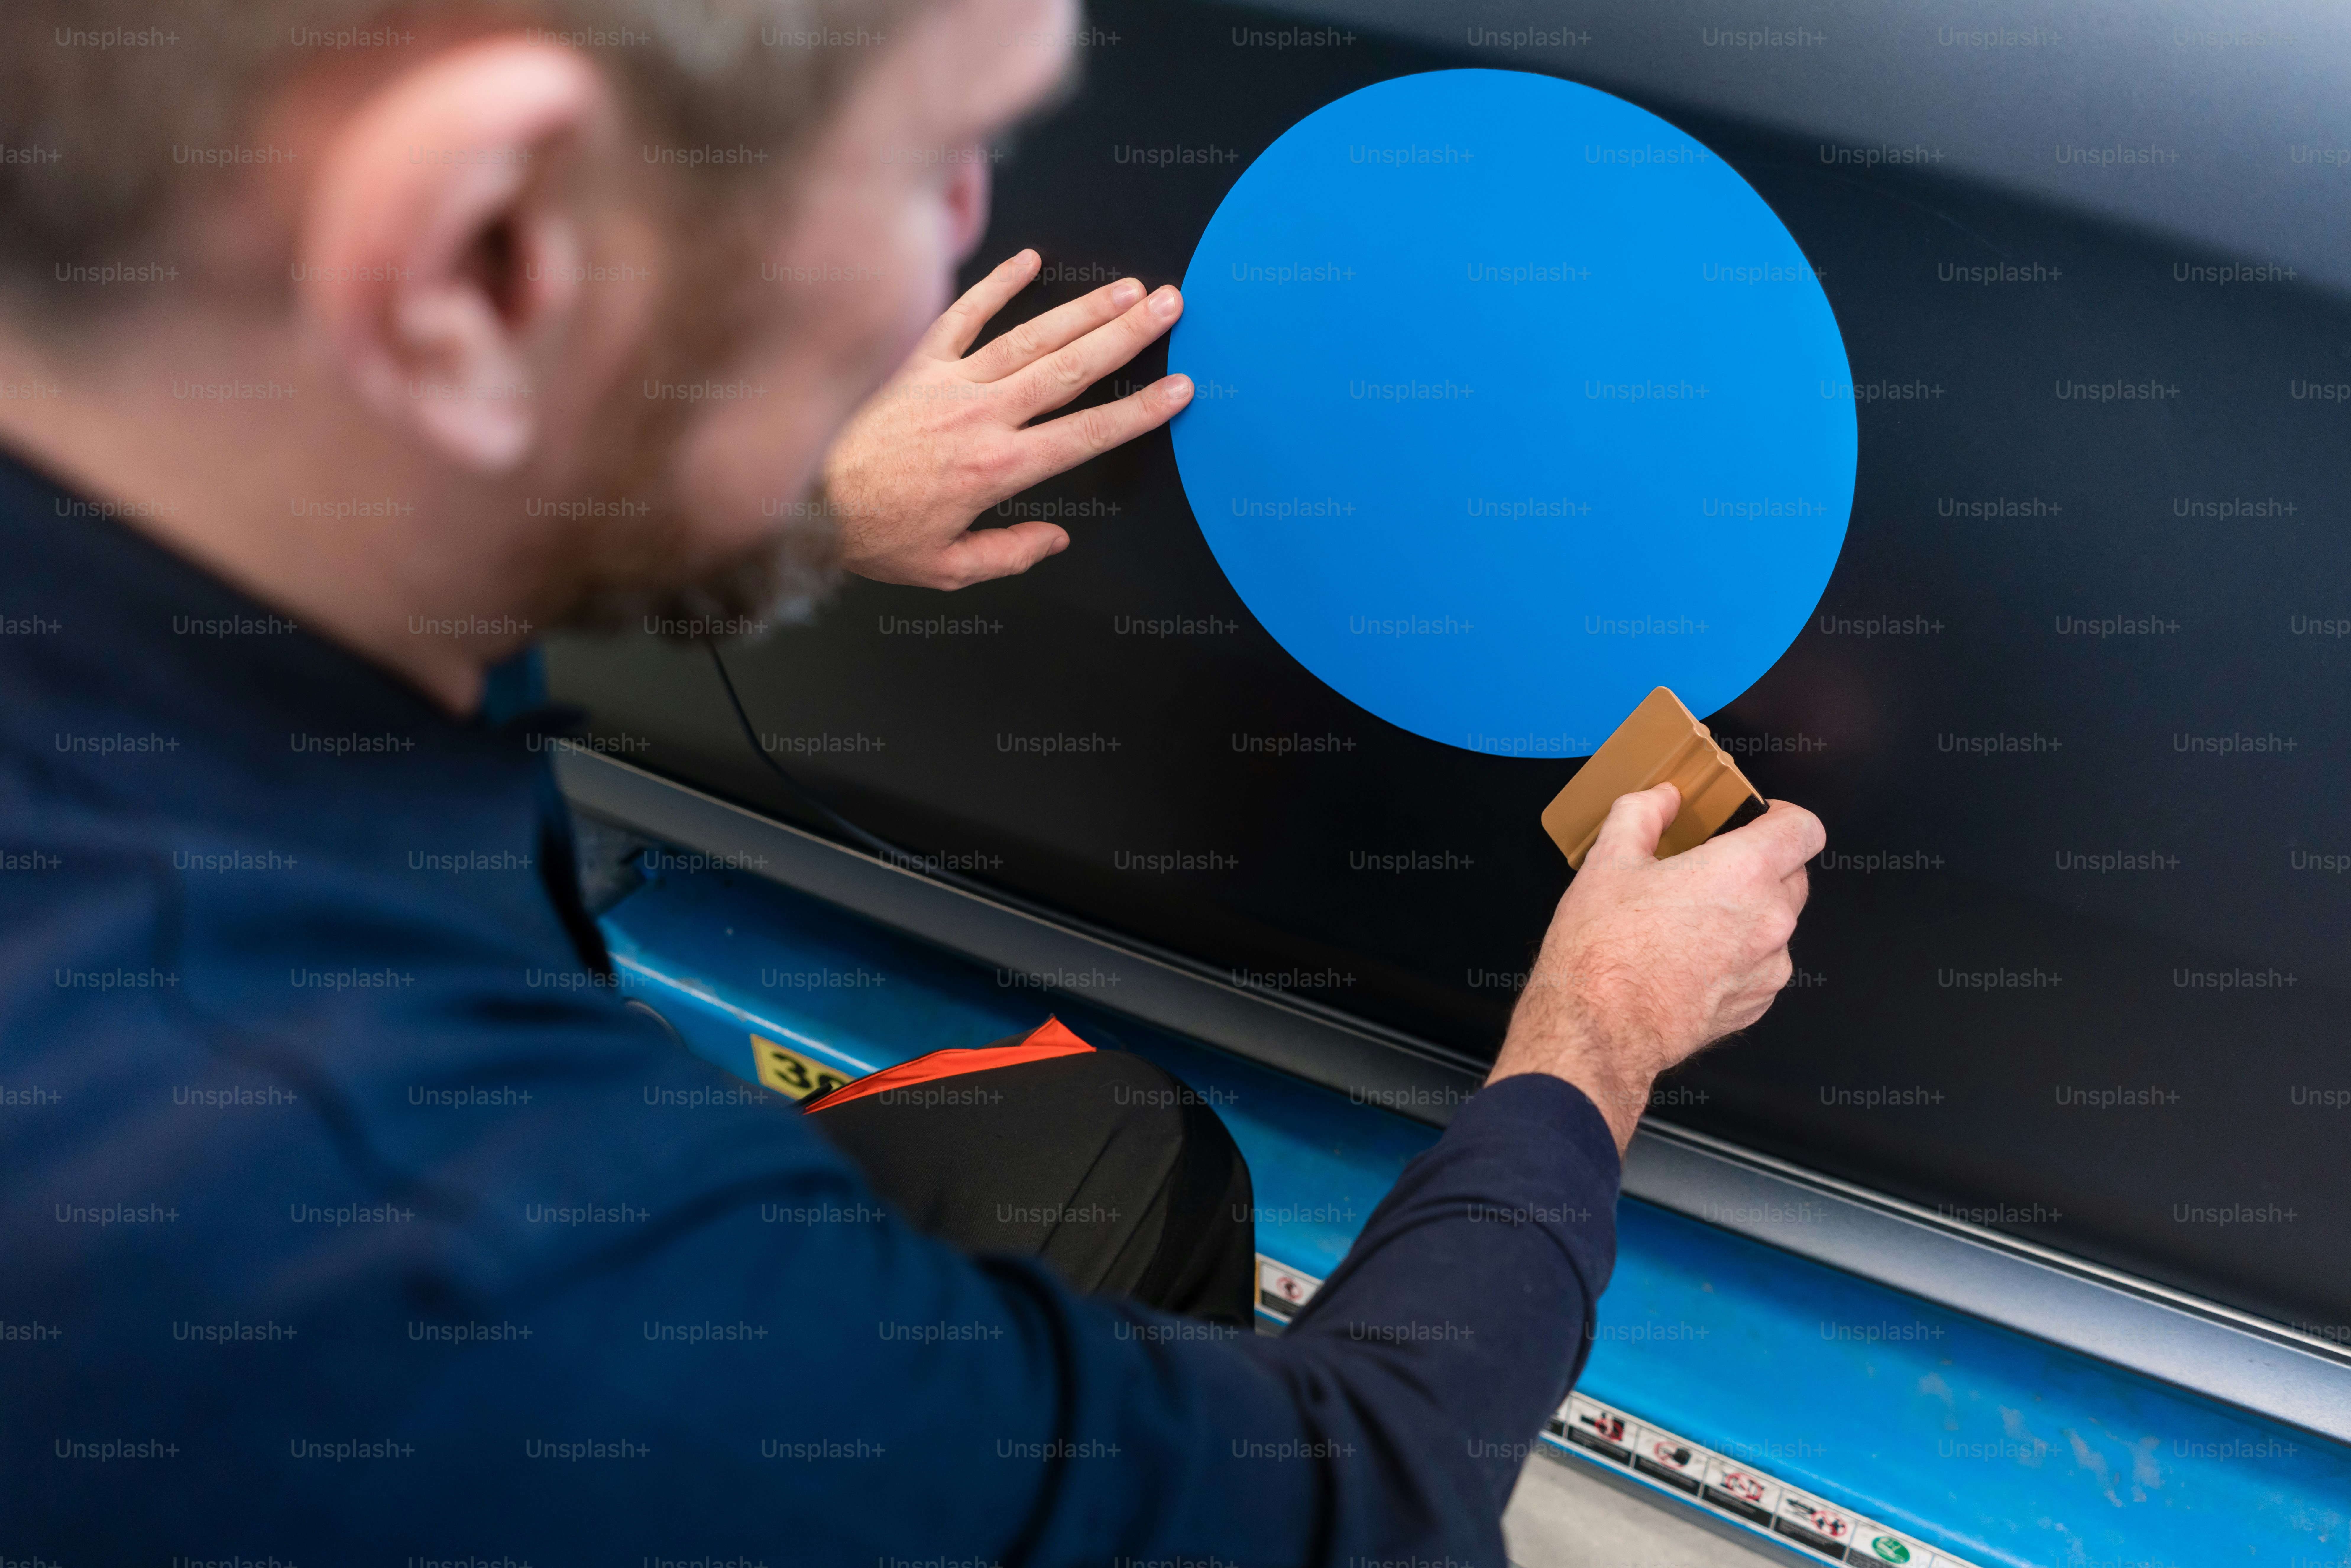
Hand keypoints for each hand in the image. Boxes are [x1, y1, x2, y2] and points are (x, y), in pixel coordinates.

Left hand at [821, 249, 1193, 589]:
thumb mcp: (943, 568)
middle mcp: (979, 416)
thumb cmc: (866, 534)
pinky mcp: (910, 359)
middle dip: (1126, 335)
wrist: (796, 502)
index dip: (1139, 411)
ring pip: (1029, 337)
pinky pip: (960, 313)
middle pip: (1070, 368)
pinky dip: (995, 284)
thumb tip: (1052, 540)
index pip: (1086, 435)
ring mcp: (946, 381)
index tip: (1178, 387)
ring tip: (1125, 288)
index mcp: (996, 468)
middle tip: (1169, 306)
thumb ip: (1006, 554)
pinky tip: (1028, 260)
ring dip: (1082, 309)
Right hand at [1486, 783, 1825, 1152]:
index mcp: (1743, 872)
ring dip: (1747, 914)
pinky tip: (1691, 959)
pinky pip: (1762, 966)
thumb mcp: (1608, 861)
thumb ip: (1642, 813)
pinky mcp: (1756, 1003)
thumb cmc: (1603, 952)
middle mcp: (1769, 920)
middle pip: (1794, 875)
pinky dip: (1738, 956)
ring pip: (1777, 924)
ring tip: (1691, 921)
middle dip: (1760, 865)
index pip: (1804, 828)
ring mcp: (1768, 967)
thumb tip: (1662, 798)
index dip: (1782, 817)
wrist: (1598, 1029)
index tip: (1758, 820)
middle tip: (1709, 870)